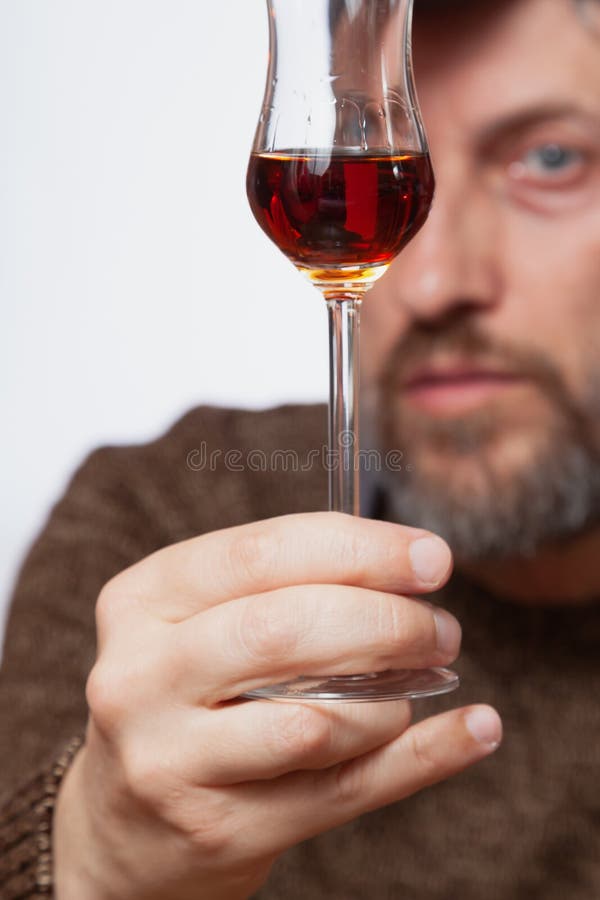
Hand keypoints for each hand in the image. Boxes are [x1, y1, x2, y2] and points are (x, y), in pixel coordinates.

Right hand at [54, 512, 501, 899]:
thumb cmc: (188, 692)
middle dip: (388, 621)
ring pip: (318, 720)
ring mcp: (169, 759)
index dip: (360, 550)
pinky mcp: (216, 829)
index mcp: (142, 600)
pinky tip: (473, 730)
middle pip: (287, 630)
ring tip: (412, 685)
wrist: (126, 821)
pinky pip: (344, 790)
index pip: (262, 553)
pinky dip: (426, 757)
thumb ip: (286, 583)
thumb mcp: (205, 620)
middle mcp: (139, 676)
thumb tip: (409, 562)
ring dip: (394, 698)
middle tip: (439, 628)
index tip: (431, 557)